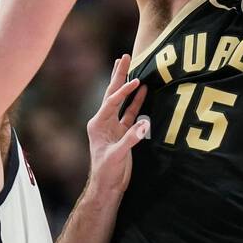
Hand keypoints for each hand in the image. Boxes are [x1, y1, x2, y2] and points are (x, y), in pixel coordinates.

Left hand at [86, 54, 148, 196]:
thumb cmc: (107, 173)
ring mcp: (114, 126)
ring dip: (127, 84)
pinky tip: (143, 89)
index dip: (124, 91)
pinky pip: (131, 112)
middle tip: (124, 56)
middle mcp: (104, 121)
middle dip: (119, 75)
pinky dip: (136, 101)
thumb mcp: (117, 157)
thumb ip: (130, 140)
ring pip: (122, 100)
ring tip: (132, 66)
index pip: (112, 102)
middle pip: (113, 93)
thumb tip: (144, 124)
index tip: (136, 81)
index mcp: (98, 124)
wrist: (107, 186)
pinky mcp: (123, 132)